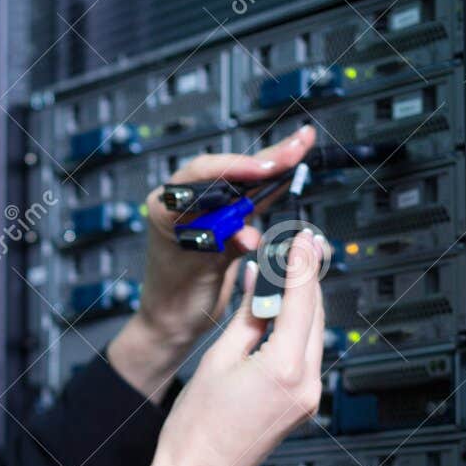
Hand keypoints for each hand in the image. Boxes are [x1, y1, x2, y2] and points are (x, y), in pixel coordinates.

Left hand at [134, 123, 316, 349]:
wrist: (173, 322)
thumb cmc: (171, 298)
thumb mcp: (197, 270)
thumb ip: (224, 246)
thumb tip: (250, 233)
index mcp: (166, 207)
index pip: (202, 174)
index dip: (235, 168)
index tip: (262, 169)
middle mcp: (185, 203)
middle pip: (229, 172)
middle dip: (266, 158)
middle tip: (297, 144)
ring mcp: (207, 212)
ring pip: (244, 183)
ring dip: (274, 167)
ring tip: (299, 148)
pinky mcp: (226, 224)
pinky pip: (251, 202)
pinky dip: (272, 190)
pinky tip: (289, 172)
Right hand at [141, 232, 326, 465]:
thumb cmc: (198, 427)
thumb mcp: (219, 358)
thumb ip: (248, 316)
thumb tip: (260, 283)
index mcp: (285, 369)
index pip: (302, 301)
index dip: (302, 265)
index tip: (302, 240)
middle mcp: (306, 384)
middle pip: (315, 316)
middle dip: (306, 280)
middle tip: (297, 249)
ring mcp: (308, 398)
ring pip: (314, 334)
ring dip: (302, 304)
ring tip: (286, 275)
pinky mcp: (302, 405)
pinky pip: (305, 355)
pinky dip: (296, 330)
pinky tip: (279, 313)